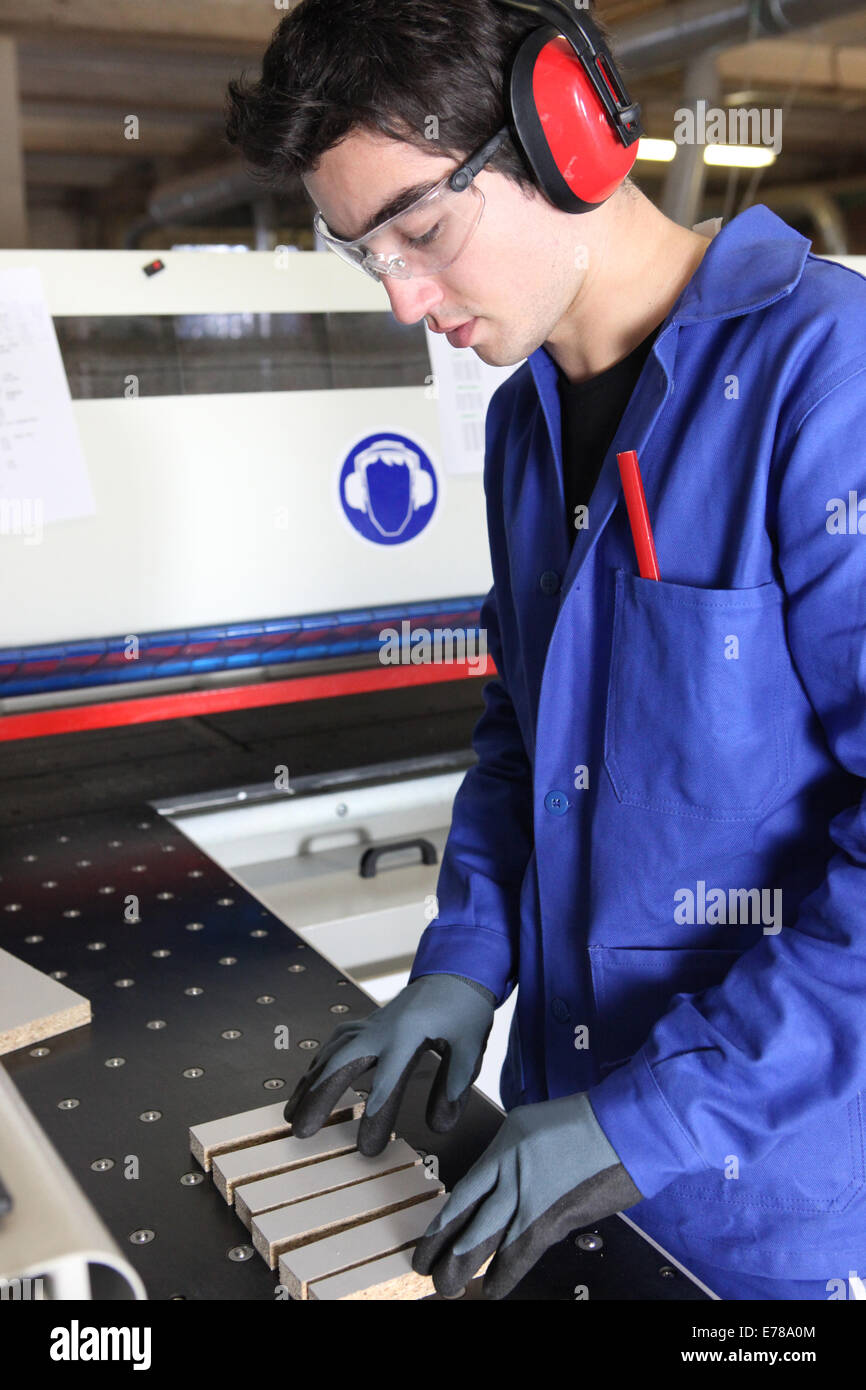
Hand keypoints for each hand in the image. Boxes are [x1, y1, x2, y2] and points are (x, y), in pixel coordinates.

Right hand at [283, 973, 494, 1155]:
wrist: (455, 970)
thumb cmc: (465, 1007)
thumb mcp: (470, 1045)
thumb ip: (455, 1083)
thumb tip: (440, 1126)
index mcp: (409, 1032)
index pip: (389, 1074)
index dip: (376, 1106)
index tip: (364, 1141)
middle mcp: (383, 1027)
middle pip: (343, 1061)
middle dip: (320, 1096)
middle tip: (302, 1131)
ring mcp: (372, 1024)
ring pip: (332, 1051)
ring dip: (310, 1082)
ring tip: (291, 1114)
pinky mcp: (369, 1024)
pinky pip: (337, 1042)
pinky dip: (319, 1062)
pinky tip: (308, 1081)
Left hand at [412, 1091, 643, 1298]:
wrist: (629, 1123)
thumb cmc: (598, 1123)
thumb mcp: (543, 1126)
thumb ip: (522, 1155)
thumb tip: (512, 1185)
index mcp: (506, 1140)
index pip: (467, 1185)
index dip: (446, 1215)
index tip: (431, 1235)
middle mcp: (508, 1163)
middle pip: (465, 1210)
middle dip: (443, 1242)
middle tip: (424, 1265)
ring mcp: (527, 1189)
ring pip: (483, 1233)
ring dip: (462, 1263)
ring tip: (445, 1284)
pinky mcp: (550, 1213)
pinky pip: (518, 1251)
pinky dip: (504, 1273)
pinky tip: (491, 1289)